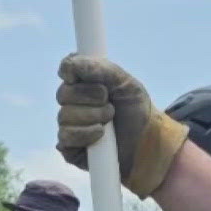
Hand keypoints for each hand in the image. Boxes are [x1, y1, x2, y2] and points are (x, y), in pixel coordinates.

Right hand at [56, 54, 191, 197]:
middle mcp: (72, 101)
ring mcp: (68, 124)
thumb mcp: (125, 82)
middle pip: (63, 93)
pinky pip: (66, 137)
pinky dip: (86, 134)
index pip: (66, 68)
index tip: (82, 76)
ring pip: (64, 116)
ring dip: (92, 117)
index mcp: (84, 81)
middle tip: (110, 103)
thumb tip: (71, 63)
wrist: (147, 141)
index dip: (72, 71)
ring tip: (109, 121)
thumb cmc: (135, 110)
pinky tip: (100, 135)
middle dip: (91, 98)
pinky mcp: (68, 147)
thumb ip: (100, 68)